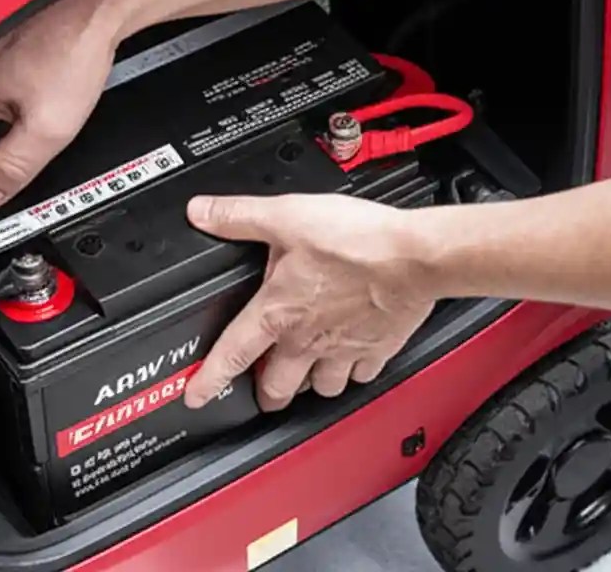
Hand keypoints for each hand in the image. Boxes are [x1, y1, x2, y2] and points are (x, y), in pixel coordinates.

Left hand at [183, 194, 435, 411]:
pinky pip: (361, 375)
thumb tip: (202, 212)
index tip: (195, 397)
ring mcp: (344, 350)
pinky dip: (353, 371)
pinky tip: (352, 358)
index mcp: (278, 314)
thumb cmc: (356, 241)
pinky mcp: (378, 349)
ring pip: (320, 388)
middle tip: (261, 393)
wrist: (416, 257)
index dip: (208, 381)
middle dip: (265, 394)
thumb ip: (240, 216)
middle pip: (277, 388)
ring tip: (305, 374)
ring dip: (310, 385)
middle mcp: (308, 341)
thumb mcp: (286, 216)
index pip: (232, 356)